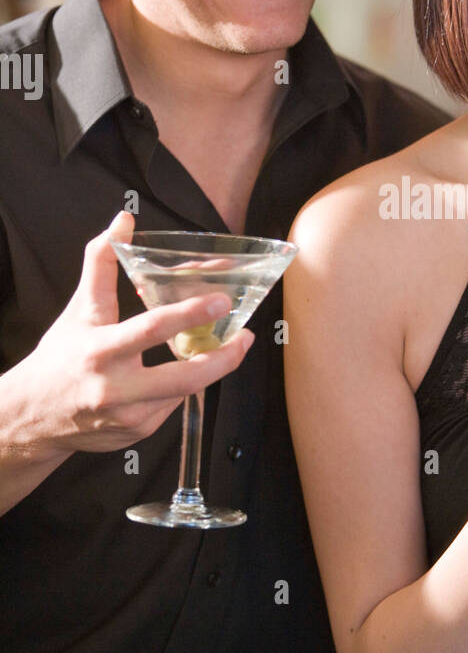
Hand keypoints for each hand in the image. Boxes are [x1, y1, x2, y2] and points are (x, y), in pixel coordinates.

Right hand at [8, 211, 253, 459]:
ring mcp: (130, 417)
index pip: (151, 329)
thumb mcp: (80, 308)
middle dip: (223, 357)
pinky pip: (174, 405)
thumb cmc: (61, 355)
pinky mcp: (140, 432)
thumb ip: (101, 262)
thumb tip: (124, 220)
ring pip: (186, 391)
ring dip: (211, 368)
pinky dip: (184, 385)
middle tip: (246, 335)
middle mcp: (116, 389)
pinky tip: (184, 371)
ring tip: (228, 345)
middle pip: (184, 378)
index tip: (220, 300)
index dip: (189, 314)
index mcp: (100, 351)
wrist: (36, 415)